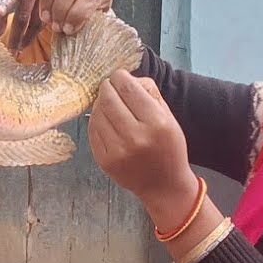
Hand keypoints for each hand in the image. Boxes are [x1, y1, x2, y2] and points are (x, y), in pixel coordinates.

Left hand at [88, 70, 199, 222]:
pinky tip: (105, 118)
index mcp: (156, 123)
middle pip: (109, 98)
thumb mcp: (169, 118)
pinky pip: (93, 130)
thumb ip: (150, 94)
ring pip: (97, 113)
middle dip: (107, 87)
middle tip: (109, 86)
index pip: (128, 88)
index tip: (119, 76)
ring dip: (100, 103)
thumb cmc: (169, 148)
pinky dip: (96, 119)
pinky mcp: (105, 161)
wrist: (164, 186)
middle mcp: (136, 137)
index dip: (120, 77)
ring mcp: (117, 151)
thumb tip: (127, 77)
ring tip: (108, 102)